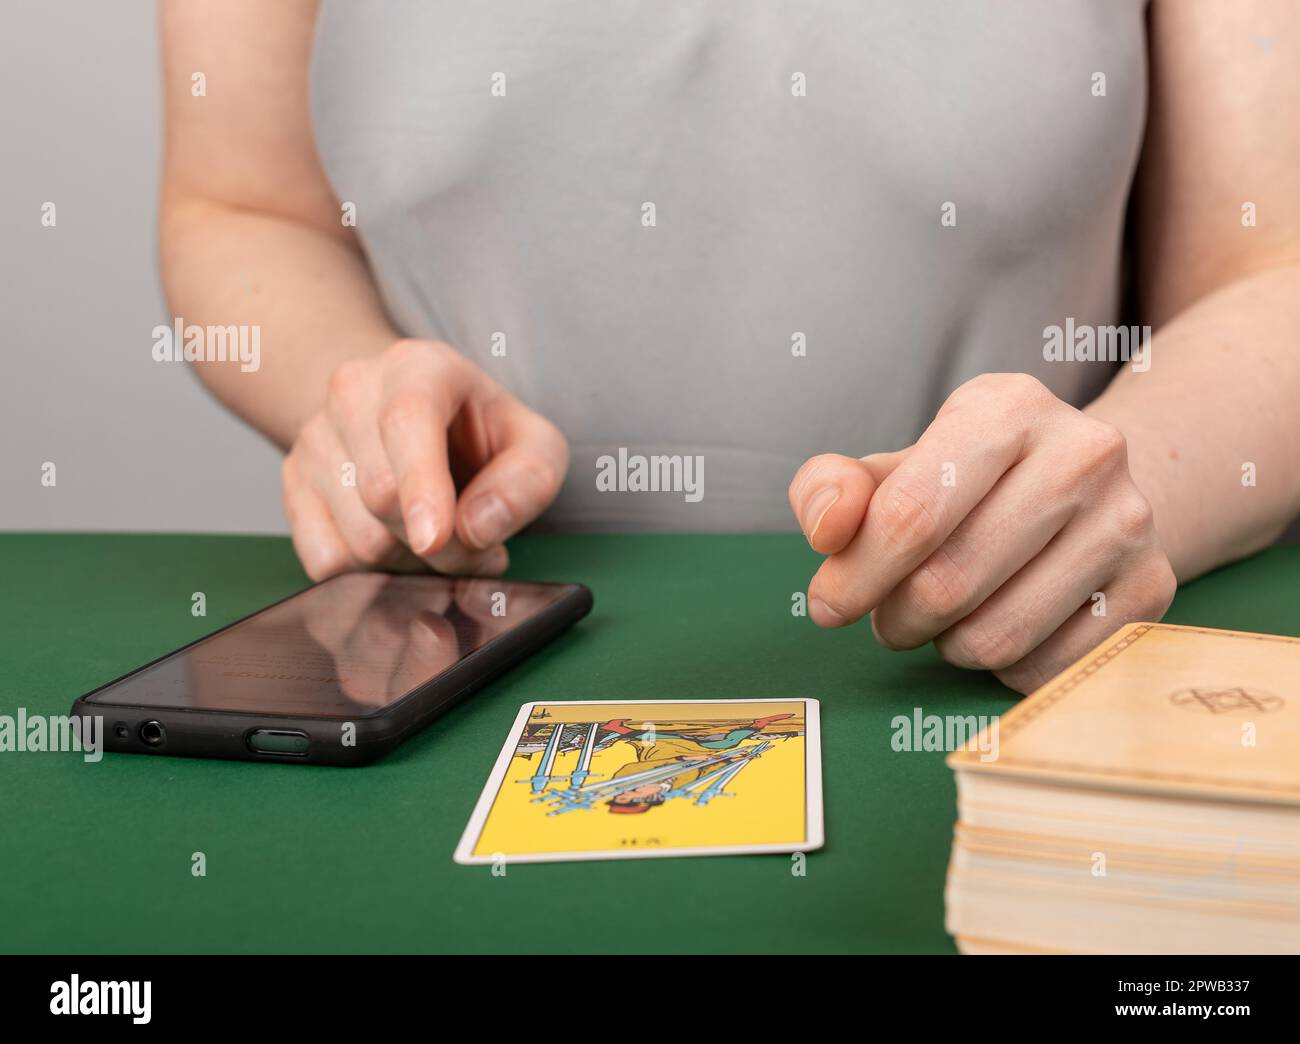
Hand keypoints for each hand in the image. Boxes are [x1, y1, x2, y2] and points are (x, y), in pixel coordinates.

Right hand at [283, 339, 567, 579]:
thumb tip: (477, 528)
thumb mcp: (532, 445)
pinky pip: (325, 559)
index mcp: (417, 366)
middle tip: (476, 545)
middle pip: (382, 495)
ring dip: (409, 562)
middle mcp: (354, 391)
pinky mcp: (293, 482)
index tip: (436, 539)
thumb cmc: (478, 432)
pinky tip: (397, 544)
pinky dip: (369, 573)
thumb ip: (526, 483)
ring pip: (356, 538)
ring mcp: (315, 436)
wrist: (409, 414)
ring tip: (438, 535)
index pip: (406, 421)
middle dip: (441, 545)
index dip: (421, 486)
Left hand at [789, 374, 1176, 693]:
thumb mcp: (895, 466)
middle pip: (947, 584)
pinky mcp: (1153, 587)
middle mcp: (1083, 453)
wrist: (1087, 490)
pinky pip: (1045, 669)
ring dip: (945, 646)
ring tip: (941, 620)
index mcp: (1007, 407)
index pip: (910, 515)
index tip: (827, 606)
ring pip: (995, 637)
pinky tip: (999, 627)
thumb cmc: (966, 483)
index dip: (855, 576)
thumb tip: (825, 530)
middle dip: (895, 617)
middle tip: (888, 617)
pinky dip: (1002, 667)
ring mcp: (1128, 521)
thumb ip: (832, 488)